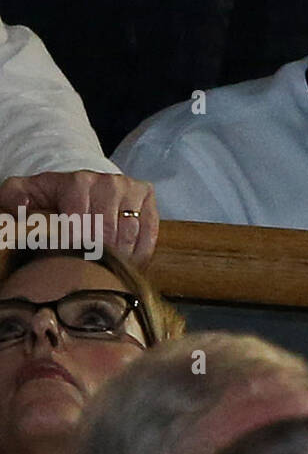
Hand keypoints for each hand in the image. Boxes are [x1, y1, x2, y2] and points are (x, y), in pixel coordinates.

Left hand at [0, 171, 158, 267]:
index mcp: (77, 182)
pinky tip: (128, 264)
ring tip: (106, 270)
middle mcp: (109, 182)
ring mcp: (131, 189)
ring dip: (118, 259)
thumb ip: (13, 199)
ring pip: (129, 234)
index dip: (71, 248)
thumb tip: (20, 207)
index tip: (66, 262)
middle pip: (106, 232)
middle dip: (95, 256)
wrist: (82, 186)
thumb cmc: (51, 198)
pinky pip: (149, 232)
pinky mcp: (147, 197)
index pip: (78, 223)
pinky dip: (140, 253)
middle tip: (86, 271)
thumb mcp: (25, 194)